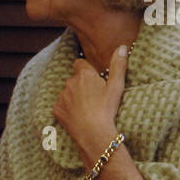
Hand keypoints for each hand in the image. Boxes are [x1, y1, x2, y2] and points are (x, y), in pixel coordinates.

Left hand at [53, 44, 126, 164]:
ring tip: (87, 108)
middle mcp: (70, 82)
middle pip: (74, 79)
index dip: (86, 69)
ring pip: (68, 92)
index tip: (93, 78)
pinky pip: (62, 106)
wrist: (93, 133)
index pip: (79, 63)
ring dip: (74, 96)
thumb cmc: (106, 109)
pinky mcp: (57, 109)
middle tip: (94, 96)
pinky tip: (78, 116)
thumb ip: (118, 65)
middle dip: (82, 84)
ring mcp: (62, 96)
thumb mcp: (116, 86)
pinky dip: (68, 109)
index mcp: (84, 75)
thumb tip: (121, 47)